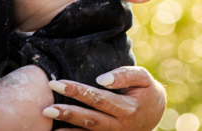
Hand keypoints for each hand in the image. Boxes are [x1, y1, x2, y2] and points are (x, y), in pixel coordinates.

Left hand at [42, 66, 166, 130]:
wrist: (156, 114)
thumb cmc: (146, 91)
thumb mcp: (143, 78)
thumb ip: (124, 75)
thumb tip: (101, 79)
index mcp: (128, 108)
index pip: (98, 98)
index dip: (77, 91)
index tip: (57, 83)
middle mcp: (120, 125)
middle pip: (90, 119)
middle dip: (67, 112)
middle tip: (46, 107)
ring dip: (67, 126)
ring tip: (48, 118)